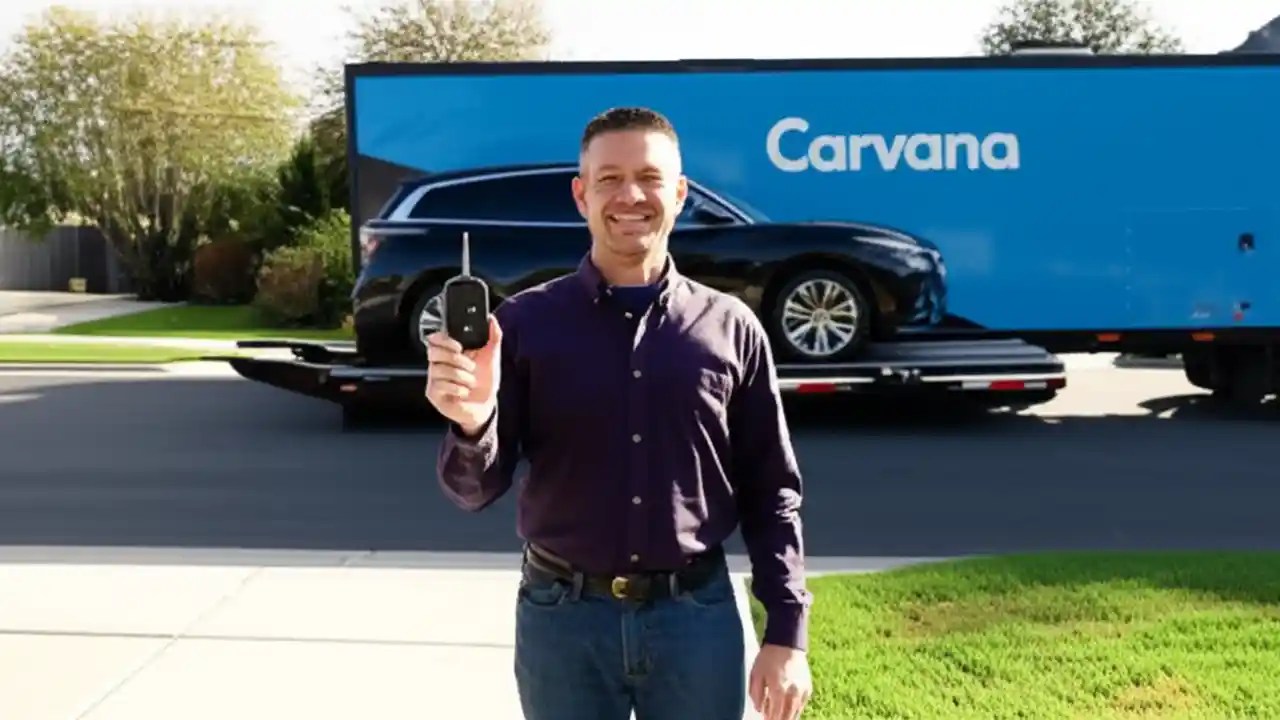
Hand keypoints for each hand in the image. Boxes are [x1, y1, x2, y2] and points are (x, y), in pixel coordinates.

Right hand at [424, 315, 501, 433]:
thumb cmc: (485, 382)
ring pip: (440, 369)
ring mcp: (434, 379)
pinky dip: (458, 388)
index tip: (459, 346)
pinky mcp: (434, 393)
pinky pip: (441, 385)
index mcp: (449, 352)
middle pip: (433, 352)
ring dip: (462, 376)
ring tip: (470, 382)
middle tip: (470, 367)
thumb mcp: (492, 356)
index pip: (435, 338)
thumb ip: (493, 336)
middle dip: (456, 359)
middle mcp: (438, 364)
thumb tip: (492, 319)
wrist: (485, 406)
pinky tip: (464, 391)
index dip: (443, 339)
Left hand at [749, 643, 811, 719]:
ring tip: (780, 718)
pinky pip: (802, 705)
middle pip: (786, 717)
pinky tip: (789, 711)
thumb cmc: (768, 658)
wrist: (787, 643)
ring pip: (796, 713)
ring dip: (787, 717)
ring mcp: (802, 691)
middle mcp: (792, 693)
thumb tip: (759, 710)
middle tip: (772, 719)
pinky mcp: (808, 688)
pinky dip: (795, 710)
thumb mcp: (756, 674)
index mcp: (778, 690)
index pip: (774, 715)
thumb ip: (756, 694)